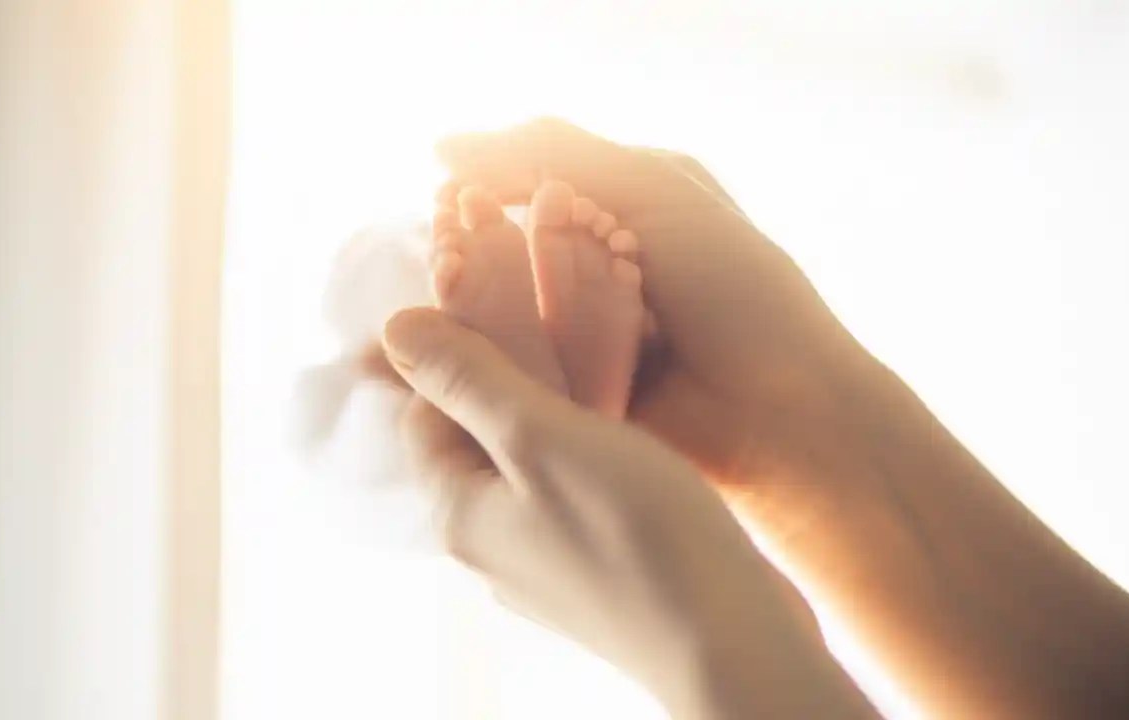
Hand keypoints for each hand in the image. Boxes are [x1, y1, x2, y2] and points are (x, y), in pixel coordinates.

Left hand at [383, 307, 873, 717]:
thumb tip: (396, 329)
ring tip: (610, 367)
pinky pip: (578, 496)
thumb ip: (471, 380)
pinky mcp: (600, 575)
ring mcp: (547, 567)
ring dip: (563, 412)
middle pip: (481, 438)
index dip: (461, 350)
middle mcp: (492, 547)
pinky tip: (639, 431)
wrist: (732, 643)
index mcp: (459, 515)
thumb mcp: (543, 437)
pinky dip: (596, 453)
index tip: (513, 303)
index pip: (427, 412)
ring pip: (536, 465)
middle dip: (517, 376)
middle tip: (567, 324)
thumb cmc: (637, 535)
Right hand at [435, 119, 887, 496]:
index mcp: (626, 212)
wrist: (782, 408)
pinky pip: (519, 371)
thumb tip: (442, 147)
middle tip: (451, 244)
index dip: (486, 190)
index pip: (528, 188)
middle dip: (477, 245)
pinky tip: (448, 348)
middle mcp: (603, 271)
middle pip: (511, 250)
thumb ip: (552, 154)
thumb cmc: (736, 287)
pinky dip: (489, 355)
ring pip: (507, 311)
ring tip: (447, 291)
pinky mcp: (576, 395)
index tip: (453, 197)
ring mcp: (588, 337)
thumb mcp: (653, 188)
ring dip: (477, 297)